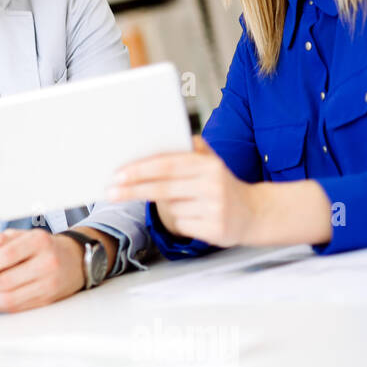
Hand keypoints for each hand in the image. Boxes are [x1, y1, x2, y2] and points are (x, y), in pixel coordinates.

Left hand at [0, 227, 93, 311]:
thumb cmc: (43, 246)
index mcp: (39, 241)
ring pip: (11, 297)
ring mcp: (50, 283)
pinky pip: (19, 306)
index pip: (6, 255)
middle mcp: (47, 262)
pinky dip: (0, 305)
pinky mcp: (49, 299)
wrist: (76, 260)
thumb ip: (2, 243)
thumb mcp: (25, 236)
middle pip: (6, 280)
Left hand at [110, 135, 261, 246]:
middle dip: (133, 190)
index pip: (167, 164)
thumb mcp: (213, 162)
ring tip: (182, 203)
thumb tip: (163, 136)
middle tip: (111, 192)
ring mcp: (214, 209)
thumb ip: (191, 149)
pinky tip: (192, 216)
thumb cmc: (223, 186)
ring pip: (171, 208)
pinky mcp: (214, 230)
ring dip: (165, 207)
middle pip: (162, 188)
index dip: (141, 169)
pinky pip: (181, 225)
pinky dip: (179, 221)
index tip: (118, 173)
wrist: (255, 214)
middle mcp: (213, 185)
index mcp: (209, 165)